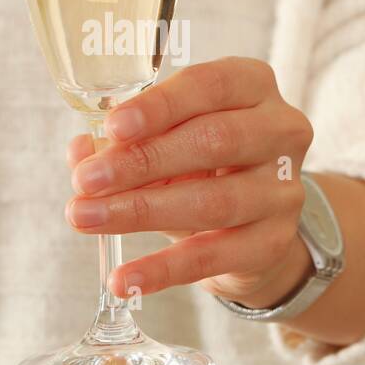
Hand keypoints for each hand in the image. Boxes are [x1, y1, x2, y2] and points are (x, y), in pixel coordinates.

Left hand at [65, 57, 315, 307]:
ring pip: (212, 201)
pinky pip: (213, 256)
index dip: (159, 106)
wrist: (249, 224)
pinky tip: (124, 278)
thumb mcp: (167, 138)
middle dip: (142, 161)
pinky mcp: (273, 242)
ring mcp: (282, 190)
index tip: (112, 127)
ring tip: (87, 217)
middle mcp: (280, 131)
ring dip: (140, 211)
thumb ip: (124, 139)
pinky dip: (162, 269)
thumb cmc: (202, 162)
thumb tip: (82, 150)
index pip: (210, 86)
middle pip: (213, 140)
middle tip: (86, 179)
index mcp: (253, 86)